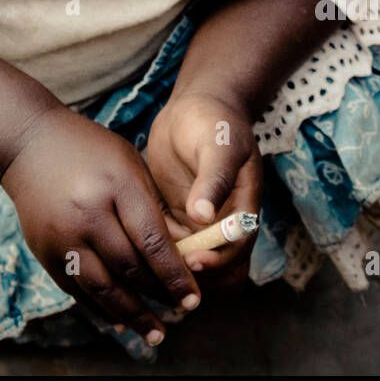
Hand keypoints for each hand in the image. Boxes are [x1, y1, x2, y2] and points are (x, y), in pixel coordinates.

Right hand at [0, 107, 202, 344]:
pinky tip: (121, 319)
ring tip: (156, 332)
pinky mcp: (45, 251)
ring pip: (103, 288)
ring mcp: (62, 235)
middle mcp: (87, 212)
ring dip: (133, 315)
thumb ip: (155, 208)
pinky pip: (77, 290)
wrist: (29, 143)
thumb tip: (183, 255)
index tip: (194, 297)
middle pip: (130, 268)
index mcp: (116, 184)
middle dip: (159, 295)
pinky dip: (101, 308)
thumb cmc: (90, 149)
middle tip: (182, 311)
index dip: (175, 275)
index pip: (152, 241)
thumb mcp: (130, 163)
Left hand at [145, 91, 261, 291]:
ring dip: (172, 261)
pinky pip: (168, 244)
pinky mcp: (176, 217)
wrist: (195, 107)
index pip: (237, 250)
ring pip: (189, 261)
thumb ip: (214, 178)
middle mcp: (224, 223)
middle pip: (218, 270)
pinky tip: (137, 227)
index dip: (218, 261)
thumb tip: (204, 215)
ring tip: (147, 241)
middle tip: (165, 260)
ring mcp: (199, 223)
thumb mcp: (219, 144)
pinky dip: (156, 245)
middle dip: (194, 273)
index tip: (193, 259)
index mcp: (242, 209)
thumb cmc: (215, 121)